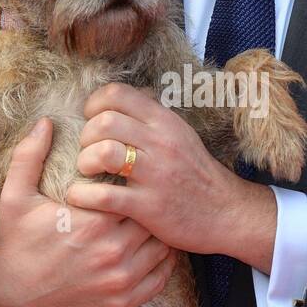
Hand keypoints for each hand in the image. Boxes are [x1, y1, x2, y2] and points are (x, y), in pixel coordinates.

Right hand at [0, 117, 176, 306]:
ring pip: (162, 249)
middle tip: (148, 199)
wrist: (13, 297)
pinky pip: (160, 279)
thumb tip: (45, 121)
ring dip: (160, 234)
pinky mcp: (124, 303)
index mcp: (92, 223)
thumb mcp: (15, 197)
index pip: (133, 193)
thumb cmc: (17, 244)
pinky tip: (156, 250)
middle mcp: (112, 252)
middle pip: (151, 219)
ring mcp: (120, 281)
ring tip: (155, 221)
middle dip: (149, 208)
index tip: (131, 180)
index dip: (135, 184)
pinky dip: (164, 264)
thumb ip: (29, 157)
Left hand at [68, 84, 277, 272]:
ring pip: (104, 152)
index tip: (91, 120)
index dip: (94, 104)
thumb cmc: (196, 173)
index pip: (117, 94)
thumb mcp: (180, 134)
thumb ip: (151, 117)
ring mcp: (155, 175)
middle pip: (105, 122)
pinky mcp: (149, 207)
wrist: (226, 212)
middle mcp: (160, 143)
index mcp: (165, 122)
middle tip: (89, 151)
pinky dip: (82, 195)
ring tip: (89, 171)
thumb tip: (119, 99)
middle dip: (86, 136)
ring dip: (85, 161)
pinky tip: (80, 196)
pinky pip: (104, 196)